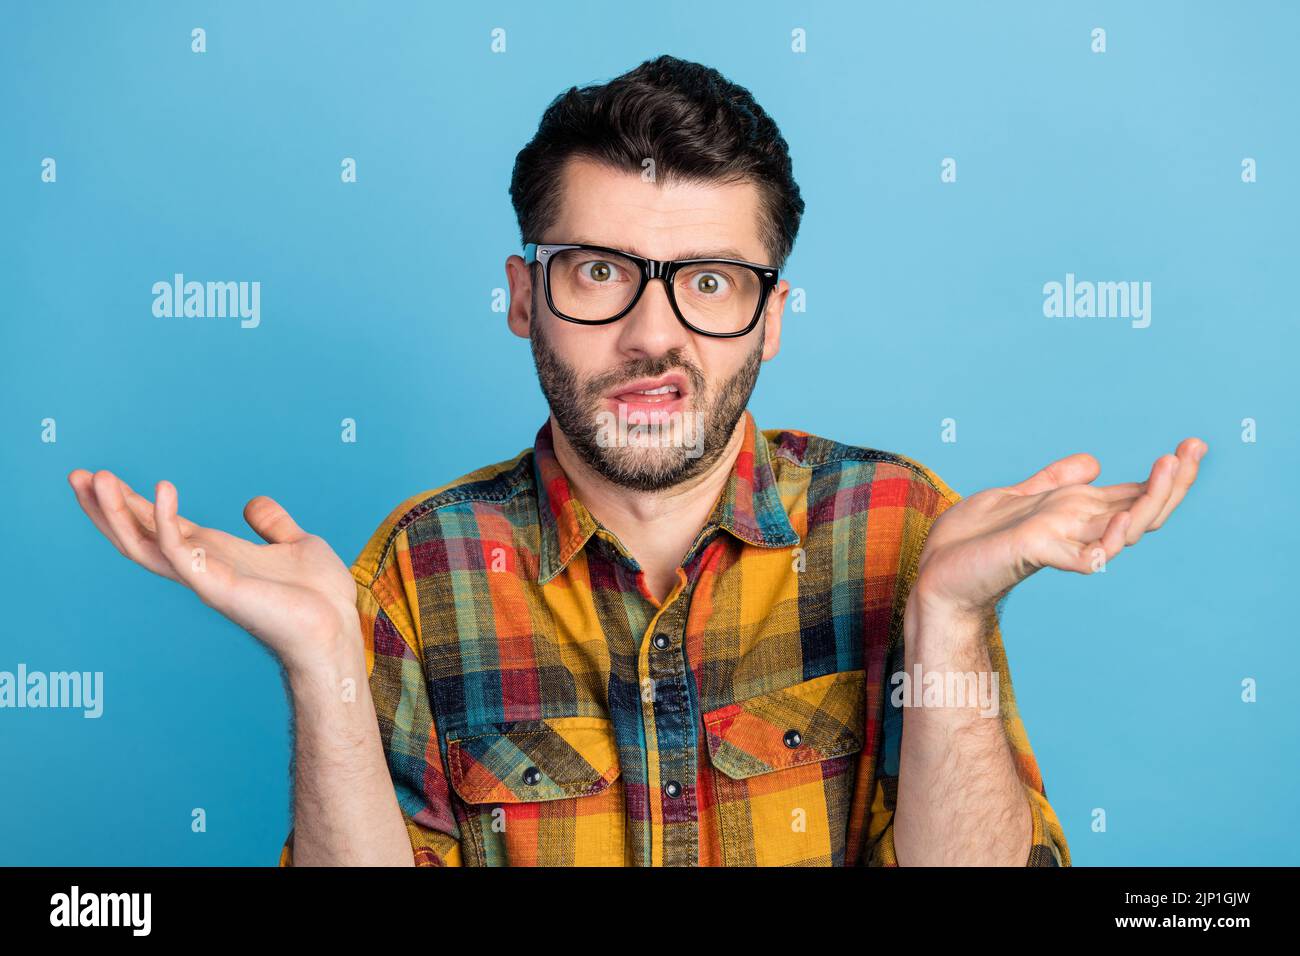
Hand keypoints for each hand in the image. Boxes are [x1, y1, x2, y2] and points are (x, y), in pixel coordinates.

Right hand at [68, 469, 360, 672]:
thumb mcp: (295, 545)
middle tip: (77, 475)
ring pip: (144, 545)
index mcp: (214, 555)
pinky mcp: (218, 587)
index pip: (158, 526)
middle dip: (106, 507)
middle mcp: (202, 567)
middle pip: (138, 535)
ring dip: (117, 512)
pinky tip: (163, 490)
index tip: (100, 476)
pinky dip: (168, 521)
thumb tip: (253, 504)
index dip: (130, 503)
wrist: (337, 626)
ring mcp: (206, 578)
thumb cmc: (318, 596)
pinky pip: (182, 553)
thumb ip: (273, 524)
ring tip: (97, 479)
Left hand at [912, 438, 1206, 618]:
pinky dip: (1106, 544)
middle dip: (1174, 482)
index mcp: (1078, 513)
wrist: (938, 573)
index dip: (1170, 474)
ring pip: (1125, 528)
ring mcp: (1064, 544)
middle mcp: (1079, 528)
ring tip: (1167, 468)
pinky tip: (1119, 526)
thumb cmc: (973, 542)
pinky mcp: (1040, 555)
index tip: (1195, 444)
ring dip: (1150, 500)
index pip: (1137, 495)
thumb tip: (1094, 462)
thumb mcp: (1016, 496)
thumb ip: (1054, 481)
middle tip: (1192, 449)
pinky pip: (1087, 555)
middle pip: (1144, 509)